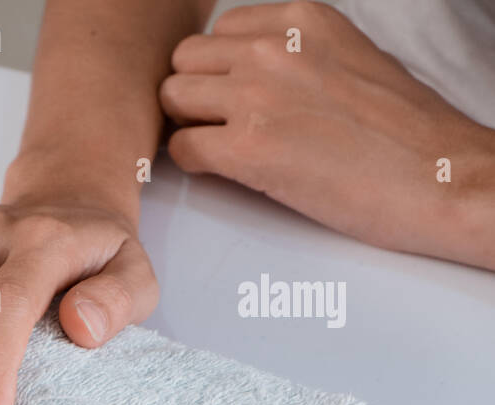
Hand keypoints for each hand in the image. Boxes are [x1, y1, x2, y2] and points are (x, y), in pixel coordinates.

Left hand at [160, 0, 494, 268]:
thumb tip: (240, 71)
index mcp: (302, 19)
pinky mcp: (248, 149)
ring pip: (172, 100)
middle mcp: (274, 48)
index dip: (219, 70)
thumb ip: (291, 54)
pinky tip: (229, 173)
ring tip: (225, 149)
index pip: (219, 32)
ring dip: (188, 126)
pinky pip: (181, 150)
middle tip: (221, 125)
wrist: (440, 178)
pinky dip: (193, 164)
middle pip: (185, 62)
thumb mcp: (346, 57)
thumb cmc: (401, 131)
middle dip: (194, 94)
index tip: (236, 96)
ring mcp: (257, 96)